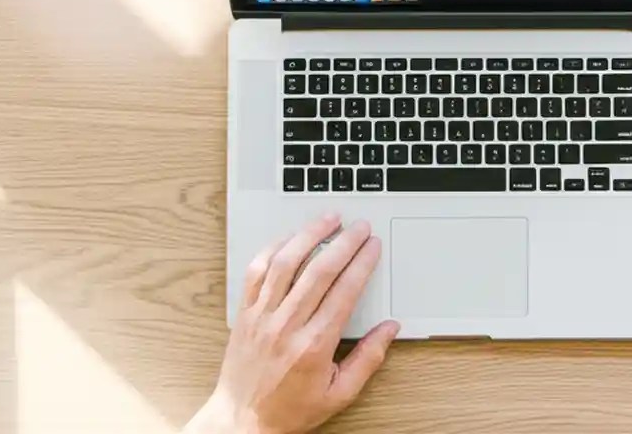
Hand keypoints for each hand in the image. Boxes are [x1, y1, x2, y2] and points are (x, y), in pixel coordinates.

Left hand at [184, 214, 398, 433]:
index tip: (373, 247)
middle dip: (344, 242)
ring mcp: (262, 316)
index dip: (362, 263)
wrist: (242, 421)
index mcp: (314, 345)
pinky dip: (273, 249)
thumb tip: (389, 329)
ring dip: (309, 235)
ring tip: (327, 219)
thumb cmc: (289, 410)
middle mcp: (287, 325)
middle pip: (319, 270)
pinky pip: (257, 271)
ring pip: (286, 263)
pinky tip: (289, 237)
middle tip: (359, 227)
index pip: (344, 291)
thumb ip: (368, 359)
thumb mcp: (339, 394)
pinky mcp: (245, 313)